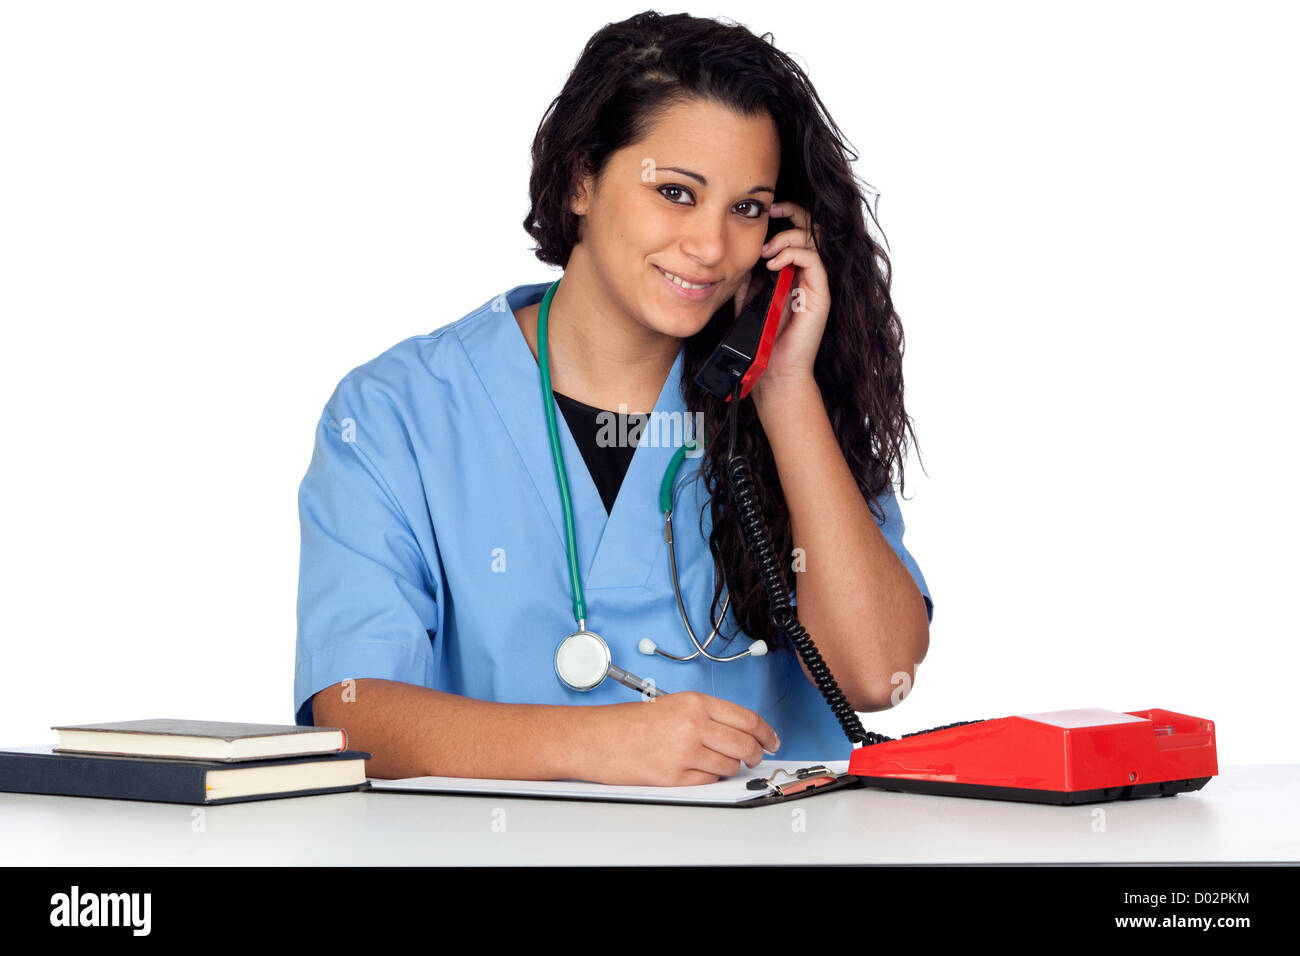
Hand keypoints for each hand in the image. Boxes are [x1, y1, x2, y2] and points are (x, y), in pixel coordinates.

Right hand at [583, 691, 779, 786]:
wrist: (597, 739)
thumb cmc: (629, 723)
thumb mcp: (673, 705)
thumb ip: (707, 716)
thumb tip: (740, 732)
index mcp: (695, 703)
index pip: (747, 718)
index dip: (766, 733)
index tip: (772, 741)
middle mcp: (693, 724)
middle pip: (745, 744)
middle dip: (755, 755)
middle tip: (755, 757)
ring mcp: (685, 751)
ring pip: (730, 766)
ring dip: (729, 768)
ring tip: (714, 762)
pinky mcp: (676, 776)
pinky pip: (709, 781)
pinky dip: (709, 779)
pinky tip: (697, 770)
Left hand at [733, 200, 830, 402]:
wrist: (772, 370)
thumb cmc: (761, 338)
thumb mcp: (747, 298)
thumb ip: (748, 275)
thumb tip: (742, 251)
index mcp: (791, 271)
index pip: (796, 231)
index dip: (784, 214)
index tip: (765, 210)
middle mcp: (806, 273)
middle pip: (811, 227)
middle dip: (792, 211)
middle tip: (773, 208)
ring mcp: (815, 283)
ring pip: (813, 239)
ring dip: (787, 237)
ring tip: (766, 251)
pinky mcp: (820, 295)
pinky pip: (814, 261)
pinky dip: (793, 255)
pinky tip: (773, 264)